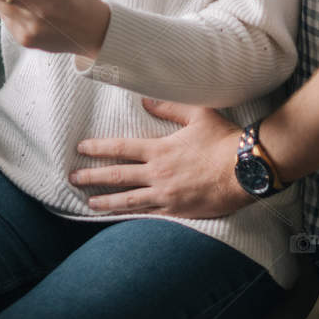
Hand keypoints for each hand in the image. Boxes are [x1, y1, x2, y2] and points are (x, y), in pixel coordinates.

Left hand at [69, 97, 250, 218]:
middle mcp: (158, 173)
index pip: (120, 148)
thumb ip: (169, 107)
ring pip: (128, 200)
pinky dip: (132, 216)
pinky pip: (149, 214)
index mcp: (159, 149)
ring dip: (106, 201)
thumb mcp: (198, 114)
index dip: (98, 149)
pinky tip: (121, 218)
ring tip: (89, 203)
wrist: (245, 170)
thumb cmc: (224, 140)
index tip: (81, 149)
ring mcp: (166, 195)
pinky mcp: (178, 211)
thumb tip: (145, 100)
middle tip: (73, 179)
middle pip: (117, 176)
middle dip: (92, 177)